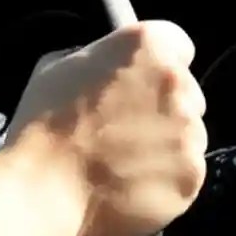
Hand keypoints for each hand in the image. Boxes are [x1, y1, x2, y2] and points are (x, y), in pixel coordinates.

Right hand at [3, 21, 207, 235]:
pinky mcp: (191, 175)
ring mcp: (189, 131)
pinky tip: (132, 184)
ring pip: (189, 133)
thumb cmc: (44, 126)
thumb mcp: (57, 66)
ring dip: (167, 143)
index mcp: (146, 46)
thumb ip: (93, 55)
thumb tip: (102, 64)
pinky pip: (186, 172)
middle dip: (163, 105)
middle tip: (126, 125)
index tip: (139, 82)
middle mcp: (177, 83)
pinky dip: (167, 179)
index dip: (156, 64)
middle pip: (187, 91)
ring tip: (125, 160)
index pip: (177, 44)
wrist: (44, 192)